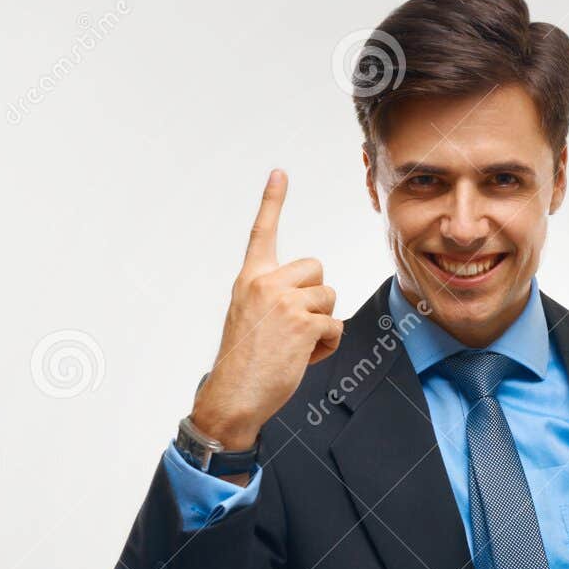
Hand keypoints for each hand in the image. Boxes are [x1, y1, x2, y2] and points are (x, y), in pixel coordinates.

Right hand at [191, 169, 343, 456]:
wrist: (234, 395)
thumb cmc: (244, 362)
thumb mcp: (248, 317)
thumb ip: (273, 297)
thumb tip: (312, 295)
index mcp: (249, 279)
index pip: (262, 232)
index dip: (272, 201)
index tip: (280, 172)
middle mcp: (265, 283)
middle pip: (316, 268)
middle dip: (316, 296)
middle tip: (296, 325)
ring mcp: (284, 301)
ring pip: (329, 297)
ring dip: (322, 324)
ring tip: (296, 345)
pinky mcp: (303, 323)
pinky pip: (335, 325)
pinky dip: (327, 345)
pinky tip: (304, 358)